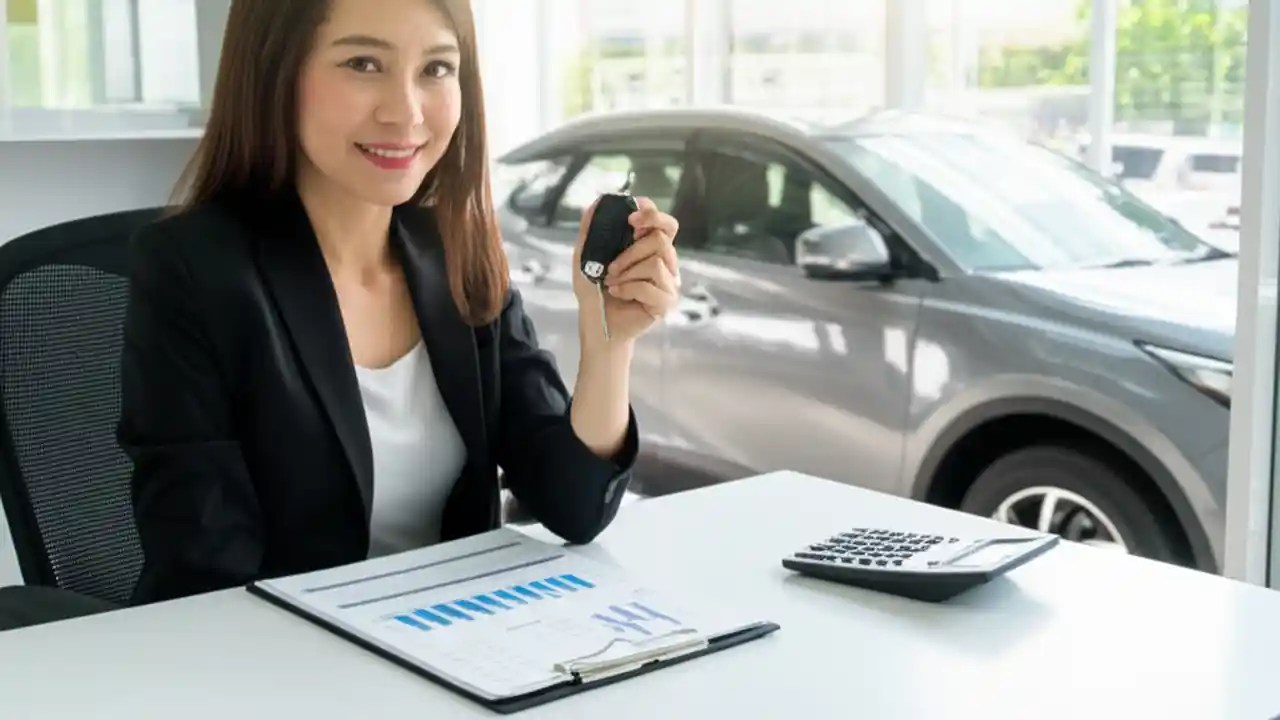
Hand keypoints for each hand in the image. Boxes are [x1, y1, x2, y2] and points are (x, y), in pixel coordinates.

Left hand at [572, 196, 680, 347]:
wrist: (597, 325)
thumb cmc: (594, 291)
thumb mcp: (585, 256)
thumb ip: (591, 230)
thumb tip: (596, 201)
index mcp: (649, 247)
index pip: (664, 223)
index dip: (652, 214)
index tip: (630, 219)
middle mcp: (664, 262)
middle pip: (662, 239)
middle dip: (631, 250)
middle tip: (611, 266)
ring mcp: (668, 282)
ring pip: (656, 262)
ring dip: (627, 272)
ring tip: (611, 283)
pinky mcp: (666, 302)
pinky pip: (652, 286)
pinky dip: (629, 289)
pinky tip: (618, 294)